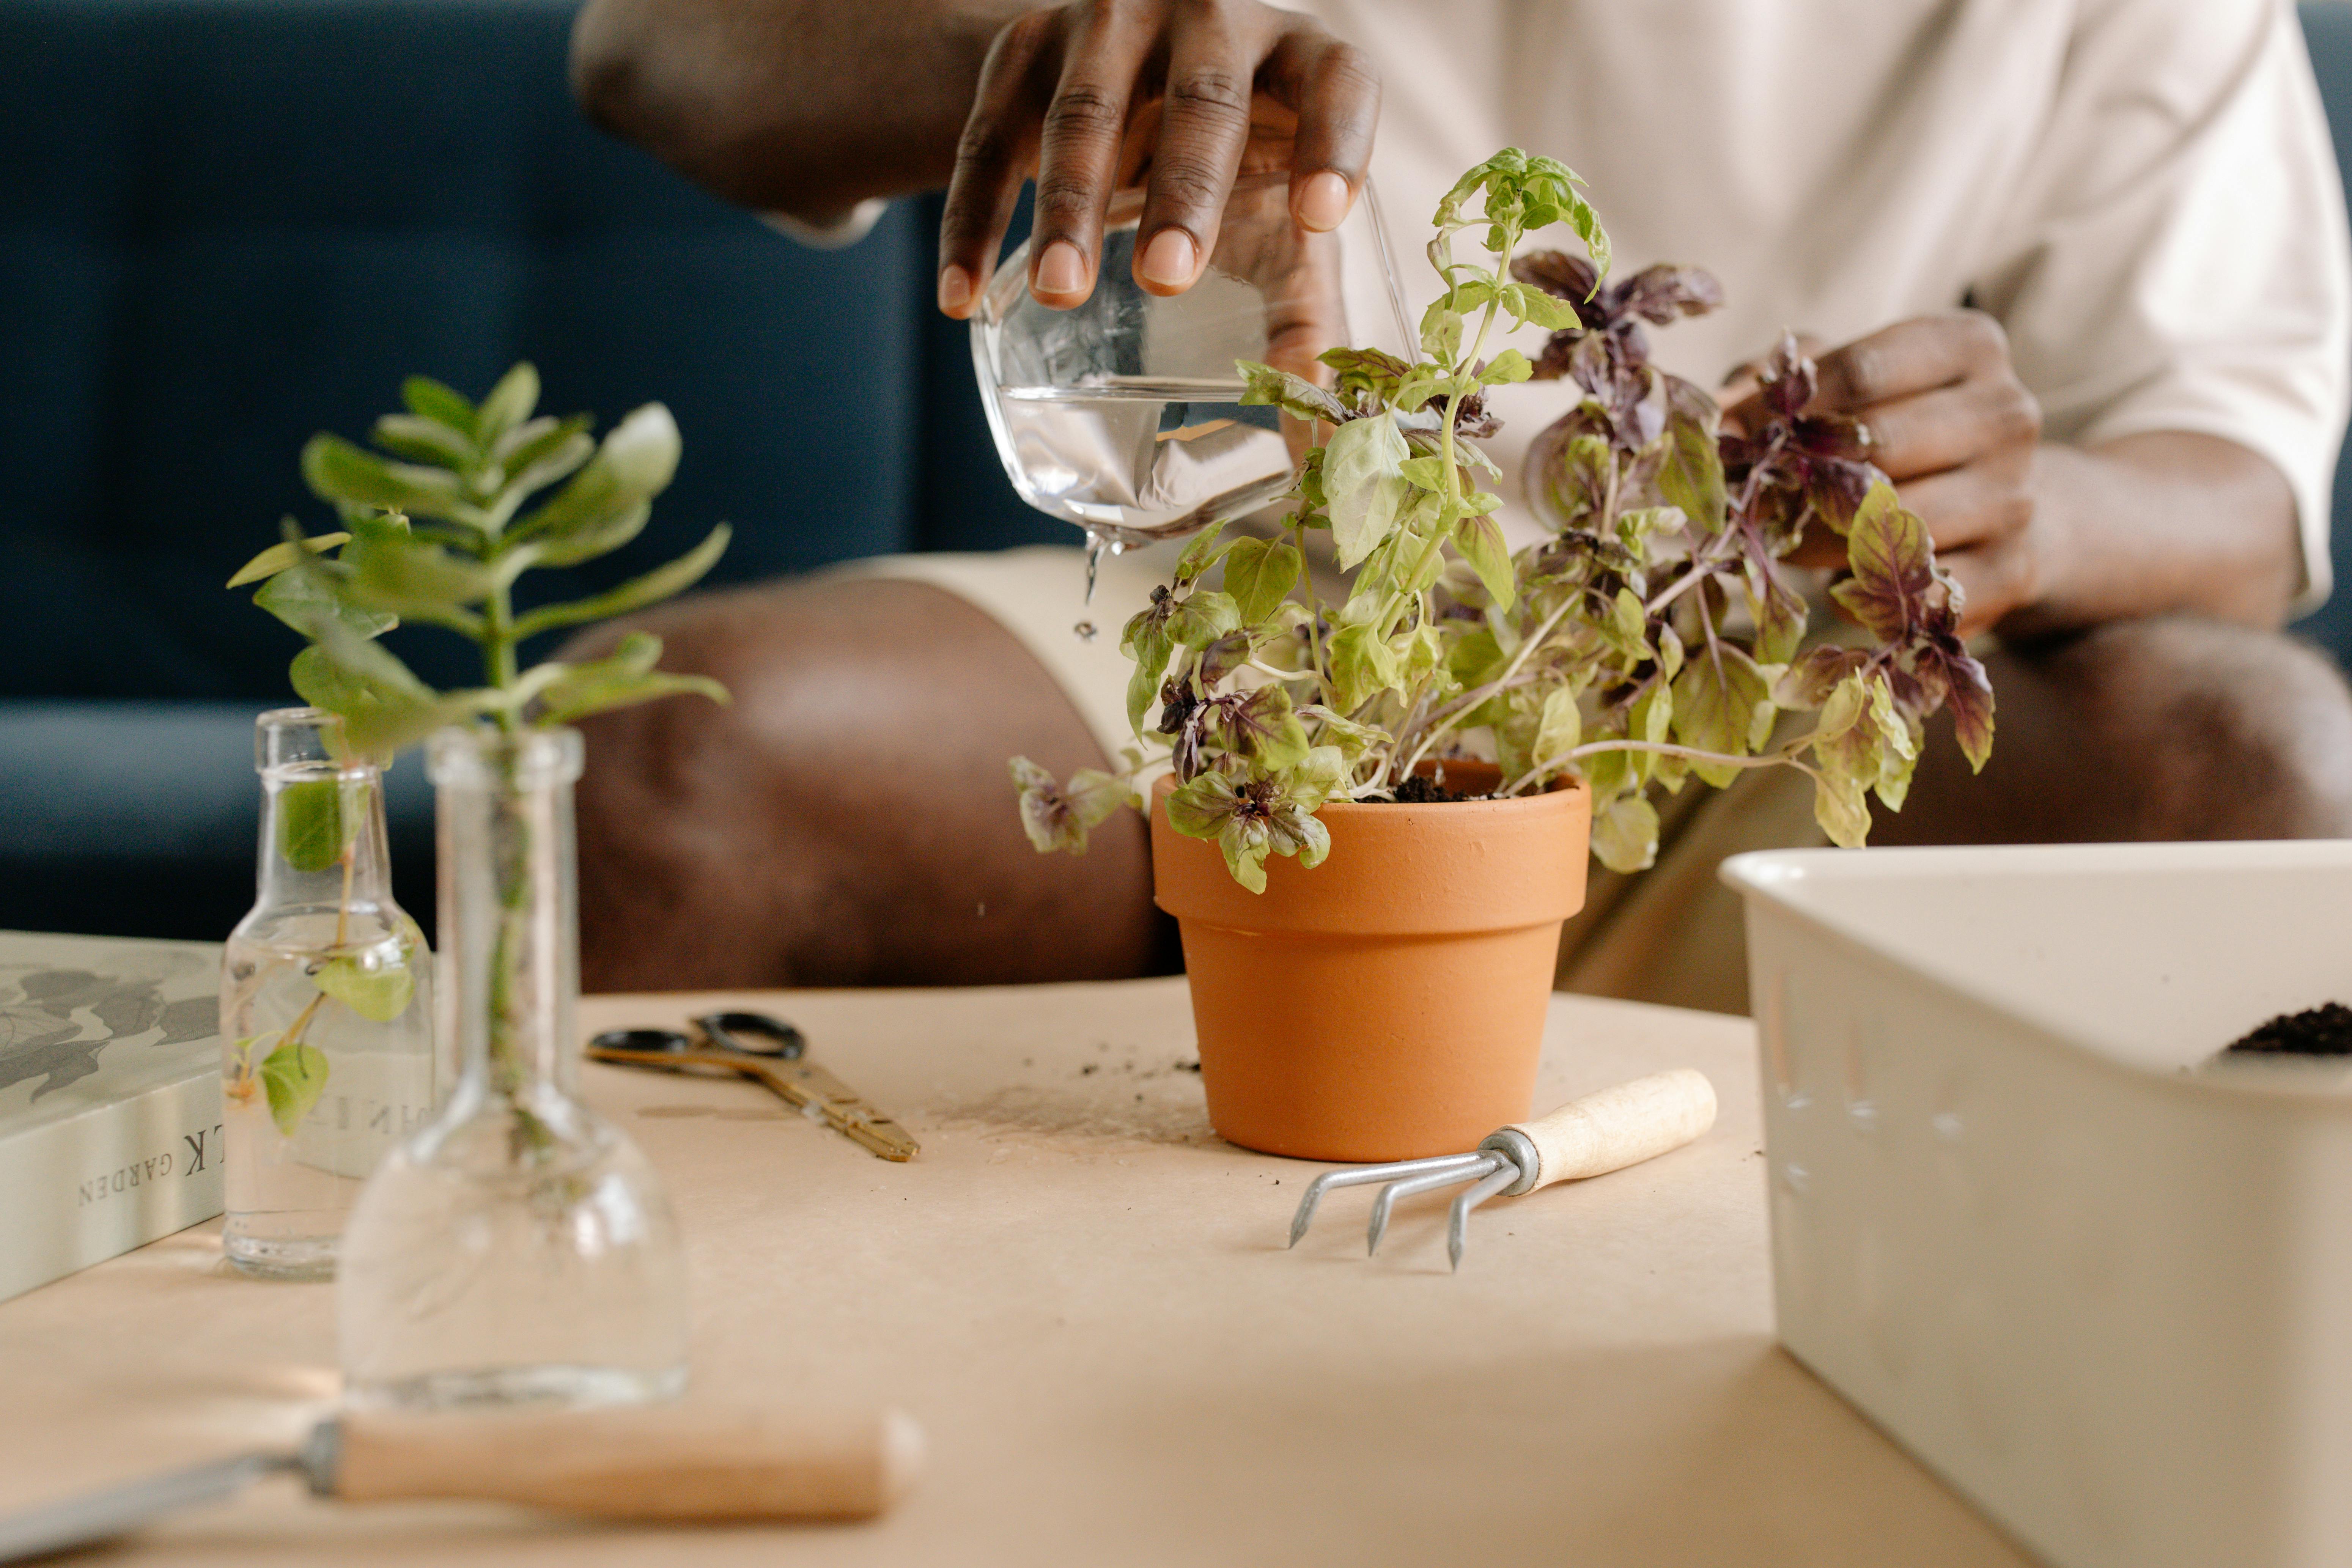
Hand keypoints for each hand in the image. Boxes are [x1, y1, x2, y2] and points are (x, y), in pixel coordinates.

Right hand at [934, 0, 1379, 317]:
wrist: (1116, 76)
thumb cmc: (1230, 164)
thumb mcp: (1277, 218)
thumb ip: (1303, 309)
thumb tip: (1312, 418)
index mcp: (1299, 55)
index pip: (1337, 84)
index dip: (1334, 144)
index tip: (1321, 216)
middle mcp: (1211, 16)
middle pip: (1202, 99)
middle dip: (1182, 191)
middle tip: (1168, 277)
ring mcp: (1110, 23)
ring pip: (1086, 113)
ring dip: (1069, 206)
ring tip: (1062, 292)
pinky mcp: (1023, 50)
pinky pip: (987, 141)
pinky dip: (972, 222)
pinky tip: (963, 297)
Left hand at [1728, 311, 2044, 637]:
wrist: (1995, 505)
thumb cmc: (1899, 432)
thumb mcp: (1848, 386)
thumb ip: (1782, 384)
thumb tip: (1711, 417)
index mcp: (1969, 348)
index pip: (1861, 370)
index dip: (1783, 407)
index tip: (1733, 437)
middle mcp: (2007, 413)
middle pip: (1877, 444)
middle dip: (1796, 475)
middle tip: (1745, 498)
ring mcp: (2015, 494)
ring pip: (1893, 521)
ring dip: (1818, 539)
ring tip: (1781, 541)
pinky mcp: (2011, 569)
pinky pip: (1917, 590)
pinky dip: (1865, 595)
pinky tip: (1838, 587)